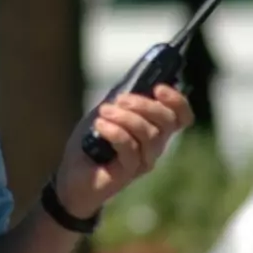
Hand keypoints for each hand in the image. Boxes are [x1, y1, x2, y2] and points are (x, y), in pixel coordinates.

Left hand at [54, 85, 192, 217]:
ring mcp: (142, 161)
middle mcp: (154, 146)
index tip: (158, 88)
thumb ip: (120, 100)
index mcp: (153, 129)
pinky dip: (115, 132)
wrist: (71, 174)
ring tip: (103, 112)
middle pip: (168, 122)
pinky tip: (99, 126)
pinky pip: (130, 148)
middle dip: (145, 105)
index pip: (181, 116)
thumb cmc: (90, 143)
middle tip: (120, 100)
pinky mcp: (128, 172)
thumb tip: (132, 78)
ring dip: (126, 118)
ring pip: (149, 135)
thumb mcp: (105, 114)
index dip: (177, 101)